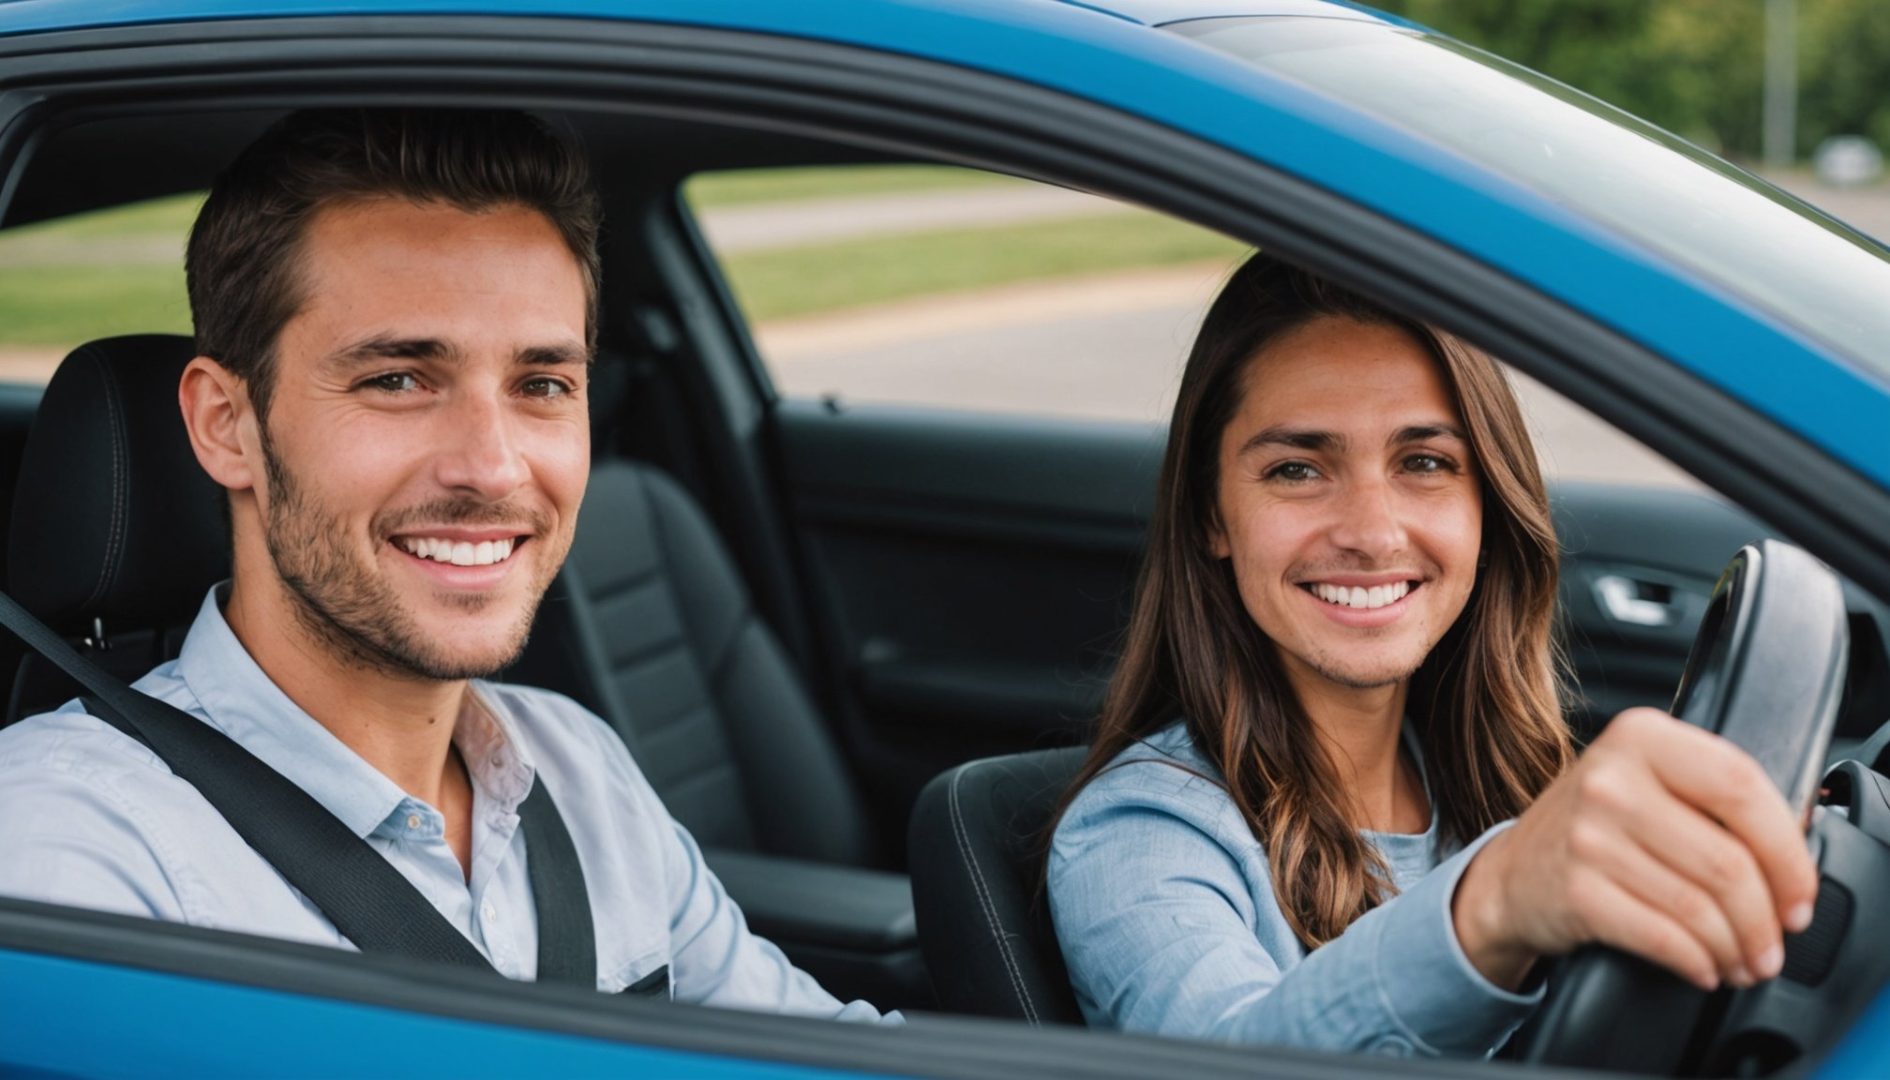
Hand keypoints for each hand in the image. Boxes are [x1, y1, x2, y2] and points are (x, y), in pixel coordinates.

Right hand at [1452, 707, 1818, 990]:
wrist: (1514, 872)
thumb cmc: (1597, 827)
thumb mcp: (1648, 781)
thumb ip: (1714, 797)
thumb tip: (1793, 863)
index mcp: (1641, 737)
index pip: (1742, 787)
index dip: (1787, 851)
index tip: (1800, 893)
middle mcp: (1611, 779)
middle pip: (1728, 860)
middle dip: (1766, 918)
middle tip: (1775, 942)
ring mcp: (1588, 835)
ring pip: (1700, 907)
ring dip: (1736, 948)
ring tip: (1745, 960)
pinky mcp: (1576, 890)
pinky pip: (1663, 938)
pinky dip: (1697, 962)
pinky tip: (1704, 966)